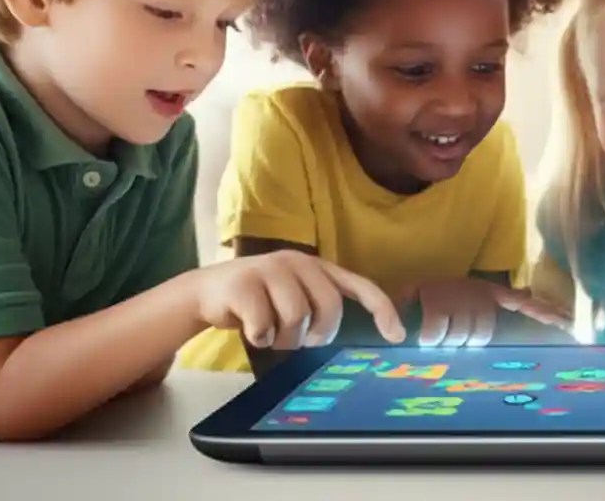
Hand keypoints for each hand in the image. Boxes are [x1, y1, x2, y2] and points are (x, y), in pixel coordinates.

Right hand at [195, 250, 404, 349]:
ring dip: (284, 338)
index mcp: (317, 267)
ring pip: (296, 318)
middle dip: (318, 333)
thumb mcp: (295, 298)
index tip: (398, 336)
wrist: (206, 292)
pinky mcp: (242, 283)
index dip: (381, 310)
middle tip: (301, 340)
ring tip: (269, 332)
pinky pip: (263, 324)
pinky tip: (248, 328)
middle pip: (329, 307)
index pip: (360, 286)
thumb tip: (345, 340)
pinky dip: (258, 337)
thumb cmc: (260, 301)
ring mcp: (269, 269)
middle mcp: (298, 262)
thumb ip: (319, 308)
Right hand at [410, 278, 571, 347]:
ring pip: (461, 336)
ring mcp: (457, 295)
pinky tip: (425, 336)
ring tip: (436, 334)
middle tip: (450, 337)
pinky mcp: (436, 300)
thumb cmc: (439, 300)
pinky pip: (438, 334)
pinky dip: (431, 339)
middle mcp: (477, 292)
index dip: (544, 313)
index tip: (569, 324)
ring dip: (446, 342)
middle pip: (482, 334)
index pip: (522, 303)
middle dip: (466, 342)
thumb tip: (527, 298)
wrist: (407, 289)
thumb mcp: (468, 302)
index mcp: (488, 293)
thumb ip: (500, 301)